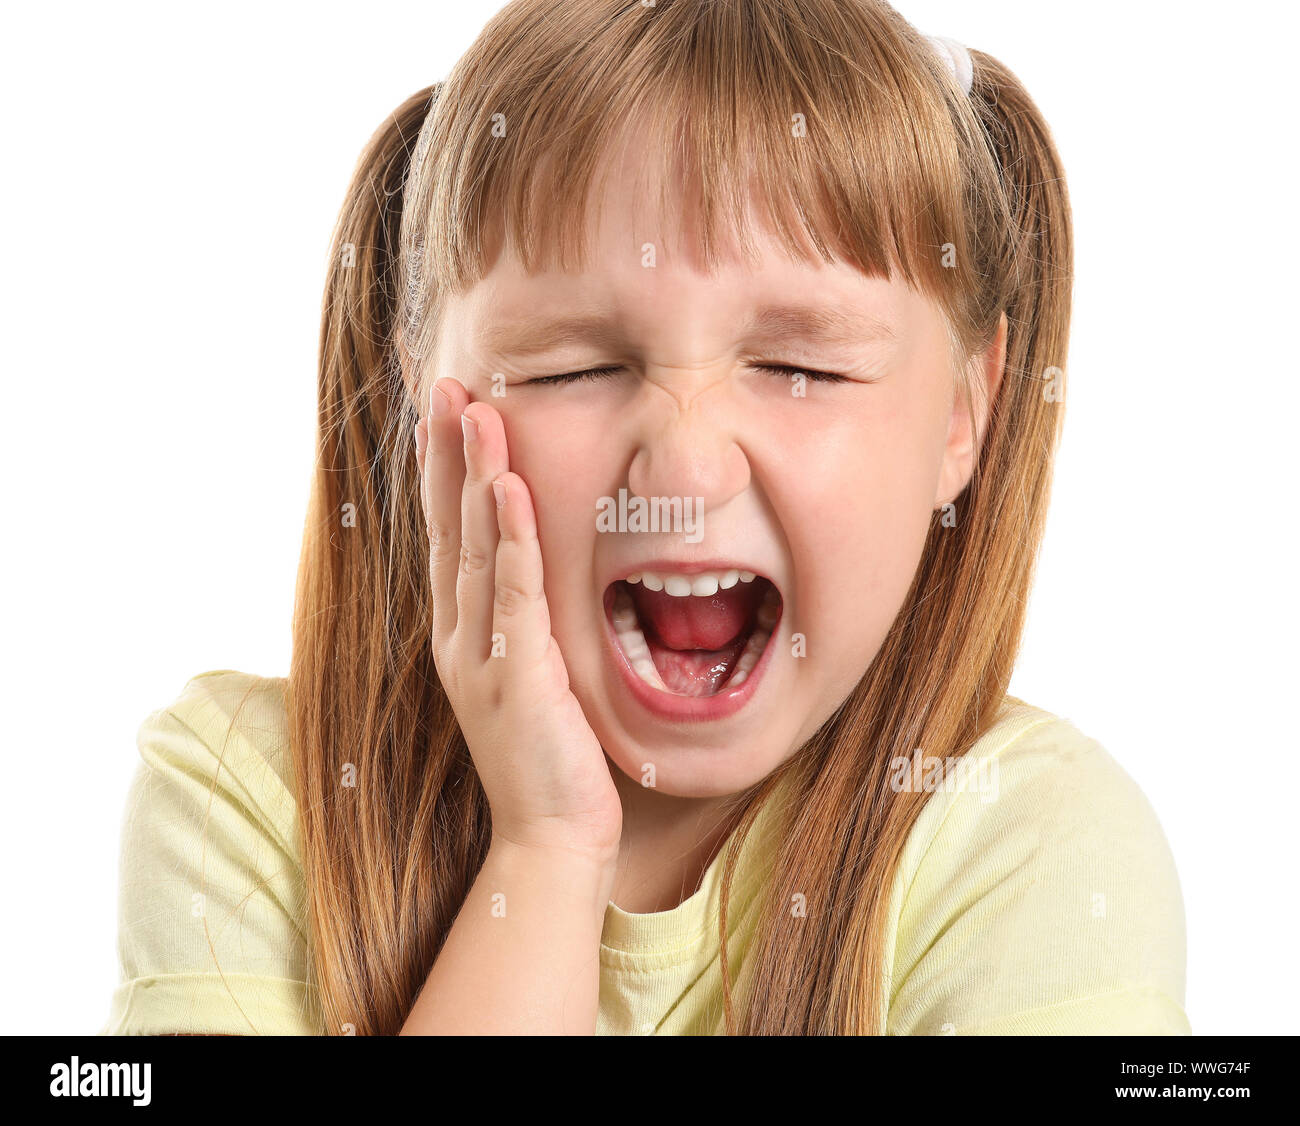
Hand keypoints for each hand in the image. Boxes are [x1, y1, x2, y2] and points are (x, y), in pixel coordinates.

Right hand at [415, 377, 621, 863]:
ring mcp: (481, 657)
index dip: (446, 475)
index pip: (450, 539)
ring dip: (476, 476)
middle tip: (446, 389)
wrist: (553, 838)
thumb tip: (536, 574)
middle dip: (446, 456)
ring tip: (476, 412)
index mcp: (463, 636)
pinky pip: (513, 593)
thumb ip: (524, 626)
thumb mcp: (531, 678)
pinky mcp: (516, 676)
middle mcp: (460, 638)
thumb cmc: (550, 759)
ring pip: (475, 549)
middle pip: (449, 530)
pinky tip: (511, 488)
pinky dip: (511, 536)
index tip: (448, 416)